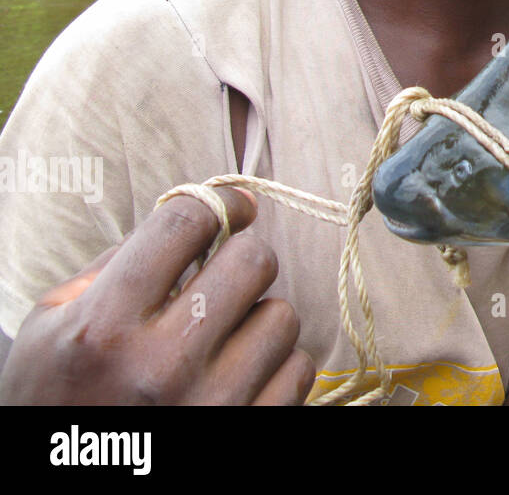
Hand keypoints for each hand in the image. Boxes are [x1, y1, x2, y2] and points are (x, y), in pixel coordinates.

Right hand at [0, 187, 314, 404]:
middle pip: (252, 261)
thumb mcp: (49, 330)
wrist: (65, 491)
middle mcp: (160, 366)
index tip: (234, 207)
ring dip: (257, 320)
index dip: (219, 203)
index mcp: (103, 327)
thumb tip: (193, 218)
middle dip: (241, 260)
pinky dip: (276, 368)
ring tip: (222, 340)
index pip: (185, 224)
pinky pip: (299, 370)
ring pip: (282, 315)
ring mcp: (210, 406)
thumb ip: (113, 265)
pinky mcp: (247, 435)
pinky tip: (241, 377)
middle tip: (224, 278)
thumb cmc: (54, 403)